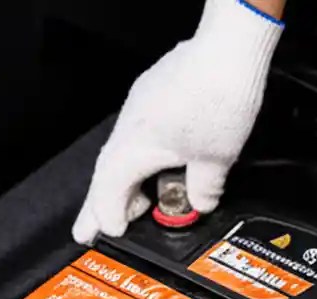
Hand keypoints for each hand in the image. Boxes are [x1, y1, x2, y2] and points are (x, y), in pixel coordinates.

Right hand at [72, 0, 281, 244]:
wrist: (229, 49)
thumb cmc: (218, 96)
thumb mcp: (216, 159)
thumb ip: (204, 188)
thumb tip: (200, 202)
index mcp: (134, 146)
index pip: (108, 190)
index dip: (108, 214)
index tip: (111, 232)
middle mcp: (130, 125)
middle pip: (107, 173)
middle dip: (98, 205)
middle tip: (87, 229)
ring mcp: (141, 106)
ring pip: (123, 152)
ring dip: (124, 180)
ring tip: (131, 203)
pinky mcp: (156, 93)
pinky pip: (140, 134)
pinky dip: (141, 156)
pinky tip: (157, 162)